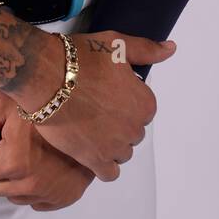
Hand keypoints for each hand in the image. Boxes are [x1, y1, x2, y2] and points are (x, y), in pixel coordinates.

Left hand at [0, 92, 95, 210]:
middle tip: (15, 141)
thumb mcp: (3, 105)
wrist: (85, 104)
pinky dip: (35, 187)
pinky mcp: (67, 198)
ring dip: (16, 178)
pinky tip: (45, 164)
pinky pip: (36, 202)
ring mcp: (52, 193)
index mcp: (16, 161)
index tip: (1, 135)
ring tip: (31, 150)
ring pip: (14, 195)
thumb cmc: (40, 99)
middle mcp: (33, 184)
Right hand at [9, 30, 175, 181]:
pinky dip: (104, 165)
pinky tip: (91, 151)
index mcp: (145, 102)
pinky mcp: (95, 159)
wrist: (46, 77)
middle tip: (96, 109)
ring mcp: (116, 146)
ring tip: (90, 128)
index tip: (109, 95)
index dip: (126, 102)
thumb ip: (147, 50)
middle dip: (119, 123)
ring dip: (111, 144)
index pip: (144, 110)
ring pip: (122, 153)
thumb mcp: (117, 45)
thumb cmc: (81, 59)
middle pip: (133, 132)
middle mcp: (135, 127)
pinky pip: (110, 173)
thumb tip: (171, 49)